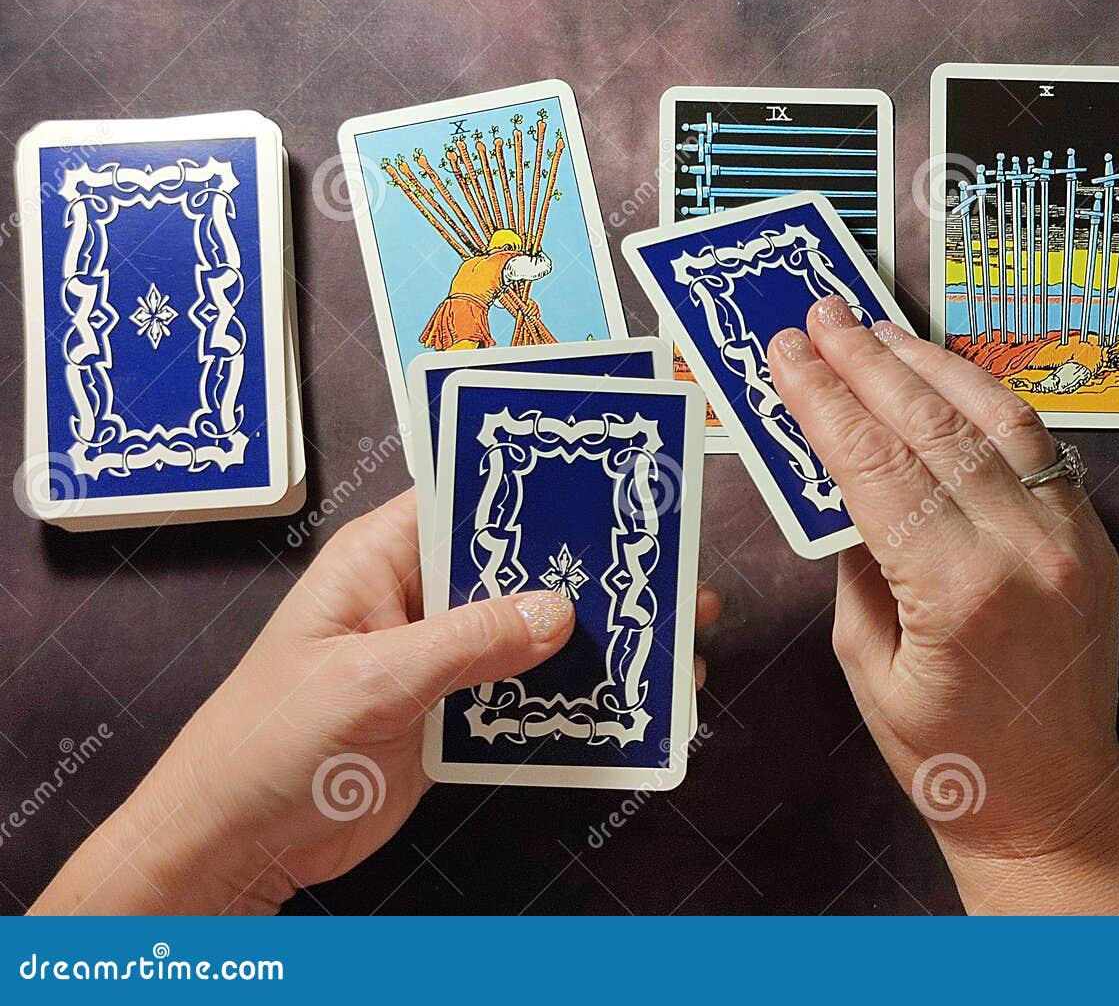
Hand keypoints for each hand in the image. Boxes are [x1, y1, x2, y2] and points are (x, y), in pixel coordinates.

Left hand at [31, 490, 720, 914]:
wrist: (232, 847)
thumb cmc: (269, 742)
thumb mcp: (368, 680)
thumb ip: (465, 642)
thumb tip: (560, 611)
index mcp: (382, 560)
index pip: (467, 499)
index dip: (535, 485)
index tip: (610, 479)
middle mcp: (419, 599)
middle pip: (516, 567)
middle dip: (589, 568)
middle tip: (669, 564)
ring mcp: (440, 660)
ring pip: (531, 635)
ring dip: (597, 638)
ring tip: (678, 631)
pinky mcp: (453, 719)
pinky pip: (526, 697)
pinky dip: (575, 698)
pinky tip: (636, 698)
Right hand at [767, 298, 1118, 914]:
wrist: (1054, 800)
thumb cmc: (948, 755)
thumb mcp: (869, 667)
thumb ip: (855, 565)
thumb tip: (841, 478)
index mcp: (958, 592)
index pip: (875, 466)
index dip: (824, 401)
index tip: (787, 352)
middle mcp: (1024, 550)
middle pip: (932, 426)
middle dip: (867, 362)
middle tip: (821, 315)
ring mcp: (1069, 537)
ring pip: (996, 417)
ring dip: (930, 364)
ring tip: (877, 329)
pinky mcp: (1092, 536)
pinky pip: (1038, 445)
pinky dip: (986, 400)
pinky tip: (945, 376)